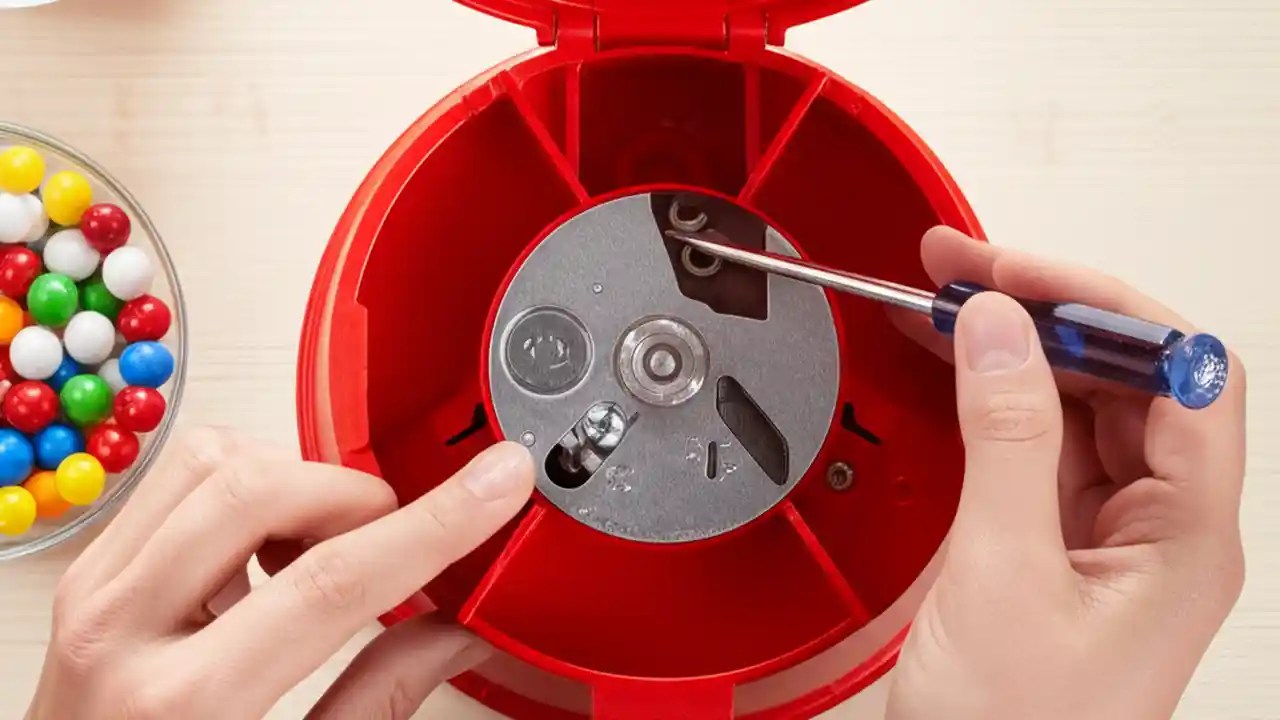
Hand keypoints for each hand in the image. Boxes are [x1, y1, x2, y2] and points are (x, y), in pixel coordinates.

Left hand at [26, 428, 533, 719]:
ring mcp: (97, 591)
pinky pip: (178, 475)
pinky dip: (246, 483)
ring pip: (211, 460)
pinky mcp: (92, 571)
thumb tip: (462, 626)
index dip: (435, 523)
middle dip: (357, 496)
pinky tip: (273, 546)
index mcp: (185, 705)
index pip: (333, 581)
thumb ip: (380, 698)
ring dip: (295, 482)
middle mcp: (120, 632)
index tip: (496, 482)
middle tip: (398, 537)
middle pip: (259, 490)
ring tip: (327, 544)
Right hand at [886, 228, 1245, 719]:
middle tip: (965, 271)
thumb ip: (1006, 440)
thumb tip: (999, 330)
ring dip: (1018, 349)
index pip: (1184, 376)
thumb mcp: (1002, 575)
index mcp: (1186, 539)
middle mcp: (1161, 532)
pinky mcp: (1053, 549)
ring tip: (946, 303)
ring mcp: (1108, 540)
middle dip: (1050, 313)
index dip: (1107, 310)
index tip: (1019, 278)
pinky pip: (1038, 447)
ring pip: (1082, 408)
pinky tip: (956, 370)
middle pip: (1133, 382)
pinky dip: (996, 399)